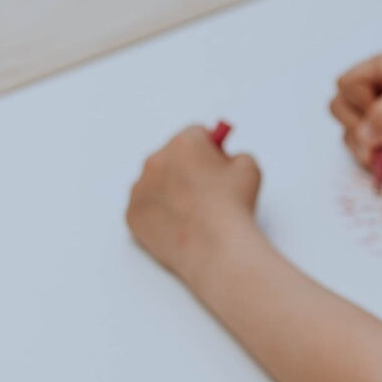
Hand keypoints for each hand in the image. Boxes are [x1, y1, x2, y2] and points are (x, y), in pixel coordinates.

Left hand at [127, 127, 262, 279]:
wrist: (216, 247)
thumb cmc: (233, 207)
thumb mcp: (249, 167)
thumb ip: (234, 156)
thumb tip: (223, 162)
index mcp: (184, 142)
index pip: (195, 134)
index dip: (209, 149)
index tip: (215, 162)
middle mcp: (156, 160)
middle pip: (172, 157)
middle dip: (186, 169)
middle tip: (205, 191)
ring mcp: (140, 188)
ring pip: (155, 182)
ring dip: (170, 191)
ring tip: (193, 213)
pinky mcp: (132, 215)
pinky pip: (145, 208)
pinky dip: (158, 215)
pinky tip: (179, 226)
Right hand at [329, 60, 381, 184]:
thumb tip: (362, 136)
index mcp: (379, 70)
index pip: (346, 87)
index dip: (361, 105)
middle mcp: (374, 92)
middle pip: (341, 113)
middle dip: (361, 136)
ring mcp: (378, 118)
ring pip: (353, 140)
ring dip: (375, 157)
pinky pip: (368, 157)